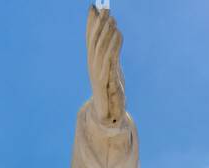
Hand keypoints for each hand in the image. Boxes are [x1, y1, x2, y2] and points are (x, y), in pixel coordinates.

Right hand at [87, 5, 125, 124]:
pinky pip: (110, 60)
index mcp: (92, 63)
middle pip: (95, 42)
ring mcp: (98, 74)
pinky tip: (119, 34)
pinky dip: (114, 46)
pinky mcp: (106, 82)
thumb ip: (110, 53)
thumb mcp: (110, 69)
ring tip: (112, 19)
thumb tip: (112, 35)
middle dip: (99, 24)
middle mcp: (93, 66)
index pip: (90, 39)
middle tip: (105, 9)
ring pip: (101, 49)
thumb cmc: (110, 92)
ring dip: (107, 32)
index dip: (91, 23)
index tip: (93, 7)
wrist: (108, 116)